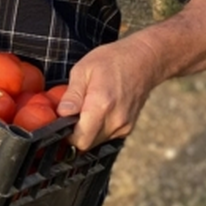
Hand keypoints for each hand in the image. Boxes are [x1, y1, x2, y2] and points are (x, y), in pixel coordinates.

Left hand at [57, 33, 165, 151]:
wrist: (143, 61)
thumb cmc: (112, 61)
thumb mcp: (83, 70)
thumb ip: (72, 95)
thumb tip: (62, 114)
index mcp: (102, 105)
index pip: (80, 140)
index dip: (67, 135)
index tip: (62, 122)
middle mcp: (115, 120)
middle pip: (87, 144)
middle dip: (76, 133)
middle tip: (74, 113)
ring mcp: (124, 126)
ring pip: (97, 142)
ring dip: (88, 131)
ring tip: (88, 108)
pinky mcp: (128, 128)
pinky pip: (107, 136)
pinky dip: (99, 129)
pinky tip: (100, 111)